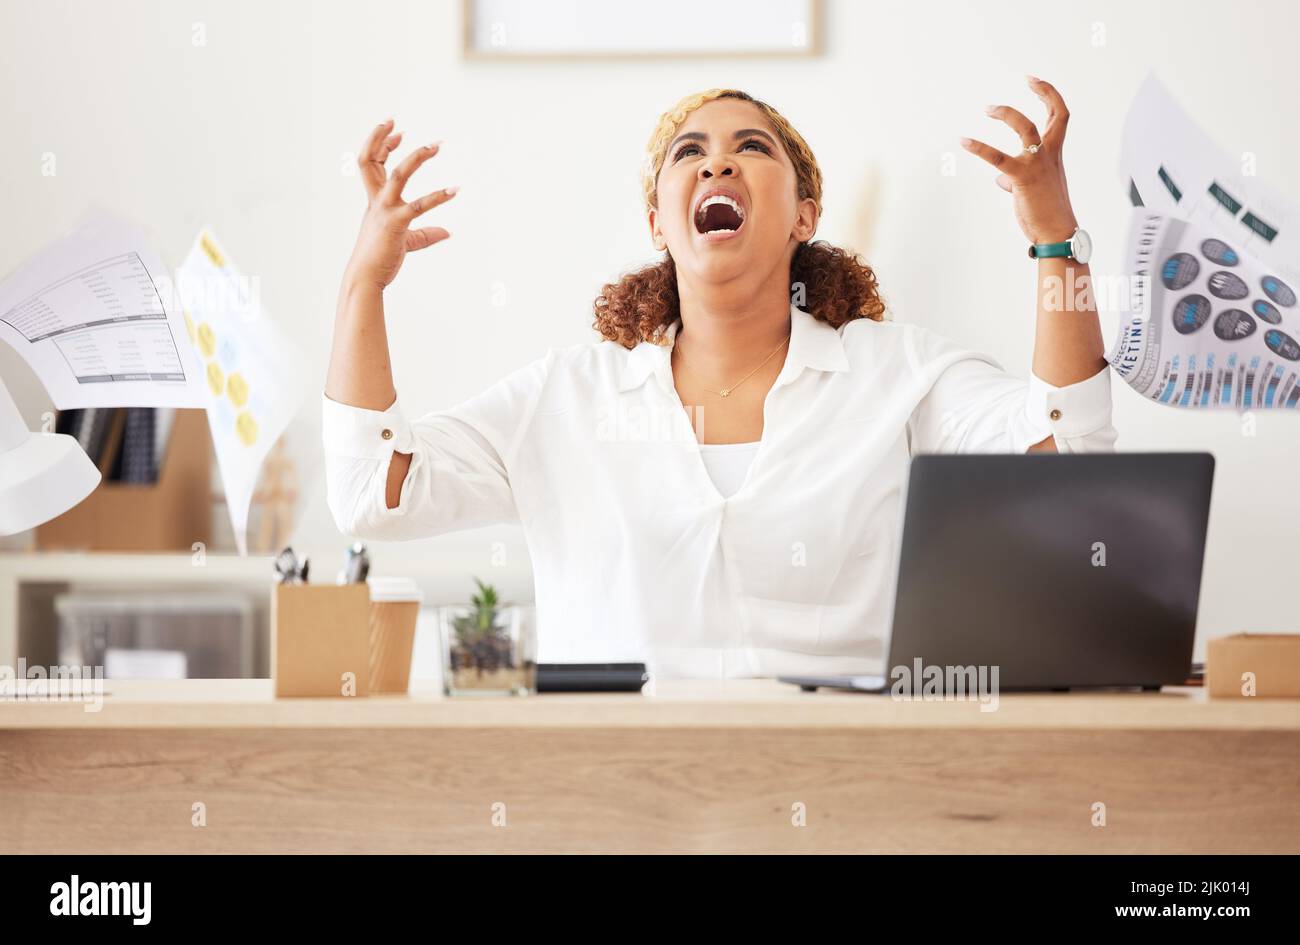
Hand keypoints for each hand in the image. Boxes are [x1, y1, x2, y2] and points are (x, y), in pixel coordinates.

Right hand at [345, 119, 458, 289]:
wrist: (366, 277)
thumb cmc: (380, 259)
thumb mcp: (405, 242)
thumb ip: (425, 235)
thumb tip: (447, 232)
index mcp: (374, 200)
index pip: (372, 164)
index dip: (383, 145)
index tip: (399, 133)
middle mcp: (376, 201)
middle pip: (370, 160)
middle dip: (381, 138)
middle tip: (396, 121)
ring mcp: (385, 210)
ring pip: (398, 174)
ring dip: (417, 157)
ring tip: (436, 146)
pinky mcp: (396, 223)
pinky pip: (419, 205)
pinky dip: (438, 197)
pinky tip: (455, 190)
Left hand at [961, 76, 1077, 244]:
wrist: (1056, 233)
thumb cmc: (1047, 212)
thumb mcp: (1035, 188)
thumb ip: (1017, 177)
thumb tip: (1000, 178)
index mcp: (1054, 154)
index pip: (1060, 116)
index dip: (1049, 95)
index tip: (1034, 82)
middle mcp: (1050, 154)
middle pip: (1054, 114)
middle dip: (1043, 92)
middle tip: (1025, 79)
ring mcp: (1037, 164)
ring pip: (1026, 127)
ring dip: (1007, 113)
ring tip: (987, 108)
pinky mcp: (1022, 178)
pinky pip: (998, 158)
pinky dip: (979, 147)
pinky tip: (963, 141)